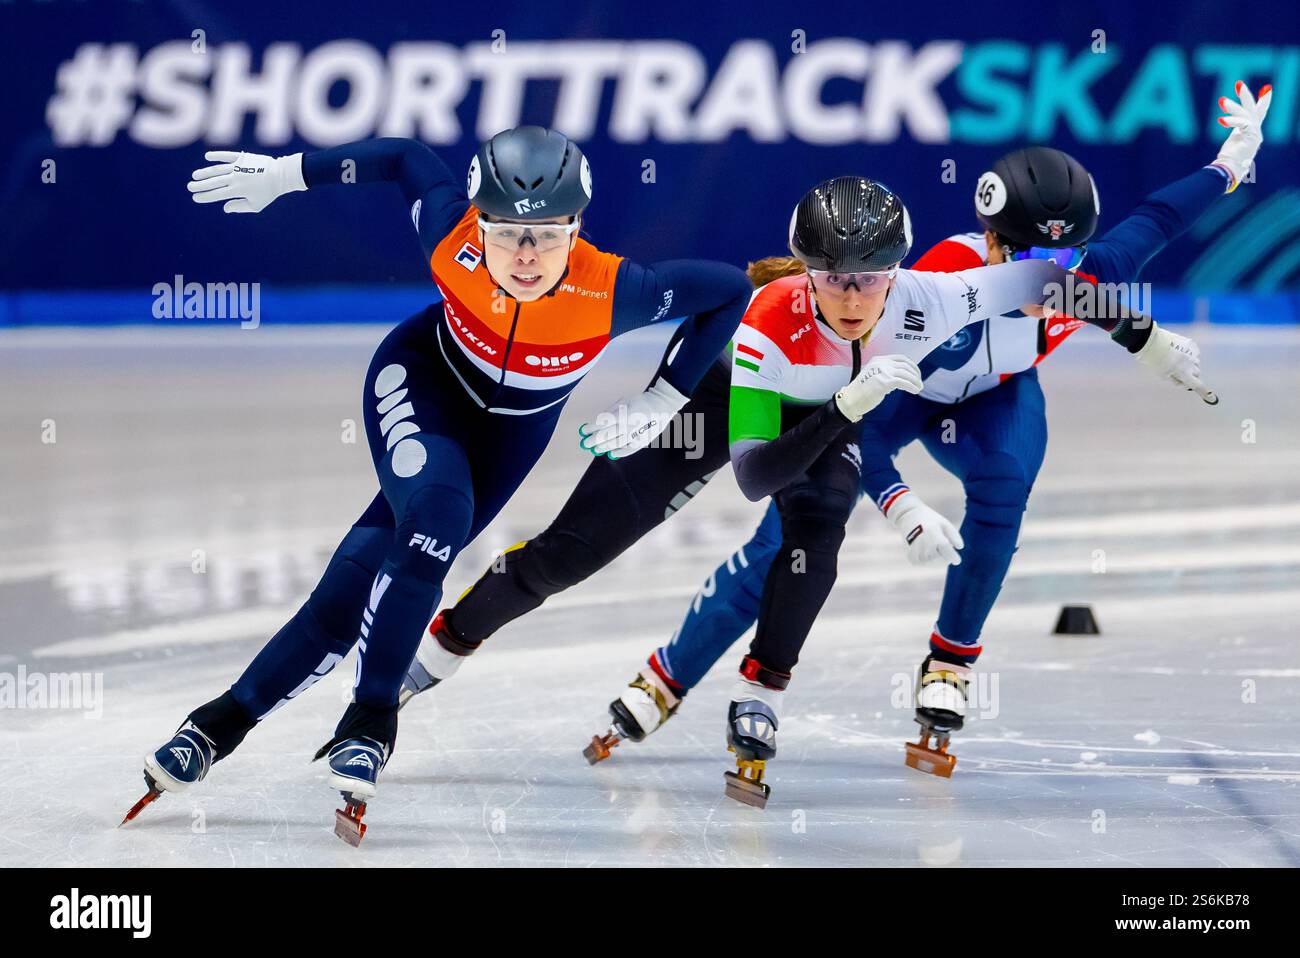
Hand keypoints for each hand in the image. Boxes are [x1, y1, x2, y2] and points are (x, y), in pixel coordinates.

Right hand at [188, 151, 306, 212]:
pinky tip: (207, 157)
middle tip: (189, 187)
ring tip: (195, 175)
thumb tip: (224, 208)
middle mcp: (236, 178)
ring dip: (205, 172)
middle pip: (214, 182)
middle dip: (201, 185)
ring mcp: (238, 166)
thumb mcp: (256, 205)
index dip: (205, 196)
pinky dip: (217, 155)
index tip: (195, 197)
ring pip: (217, 169)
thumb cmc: (269, 192)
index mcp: (239, 190)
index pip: (217, 194)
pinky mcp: (242, 157)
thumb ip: (239, 207)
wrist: (281, 175)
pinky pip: (227, 155)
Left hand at [579, 378, 687, 458]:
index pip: (603, 423)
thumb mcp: (624, 401)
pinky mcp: (643, 441)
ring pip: (616, 443)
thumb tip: (597, 423)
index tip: (583, 430)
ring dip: (603, 446)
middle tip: (584, 443)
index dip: (591, 428)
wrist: (662, 405)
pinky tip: (611, 454)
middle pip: (607, 435)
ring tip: (595, 448)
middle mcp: (629, 425)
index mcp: (623, 413)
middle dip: (593, 440)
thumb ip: (610, 411)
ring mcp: (636, 435)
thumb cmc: (640, 401)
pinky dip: (619, 452)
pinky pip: (629, 450)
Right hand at [834, 355, 922, 421]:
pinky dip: (911, 386)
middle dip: (915, 374)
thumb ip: (885, 373)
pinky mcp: (885, 382)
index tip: (916, 373)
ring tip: (919, 387)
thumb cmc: (861, 391)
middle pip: (905, 365)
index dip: (911, 365)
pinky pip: (903, 382)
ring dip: (915, 381)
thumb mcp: (873, 375)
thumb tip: (901, 377)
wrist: (851, 399)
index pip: (900, 358)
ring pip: (906, 374)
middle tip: (919, 382)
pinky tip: (914, 390)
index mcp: (878, 360)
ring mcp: (883, 372)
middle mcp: (881, 363)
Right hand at [885, 491, 962, 565]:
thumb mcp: (944, 524)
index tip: (957, 560)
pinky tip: (927, 553)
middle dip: (946, 559)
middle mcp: (925, 545)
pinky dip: (926, 561)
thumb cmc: (930, 520)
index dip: (954, 558)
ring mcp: (917, 551)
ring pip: (931, 564)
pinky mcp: (910, 555)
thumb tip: (960, 548)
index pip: (948, 553)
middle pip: (940, 561)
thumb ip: (954, 536)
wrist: (909, 516)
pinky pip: (922, 564)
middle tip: (947, 555)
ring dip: (937, 561)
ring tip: (936, 551)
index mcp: (935, 536)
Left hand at [1135, 324, 1217, 404]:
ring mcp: (1193, 353)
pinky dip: (1189, 355)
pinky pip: (1194, 353)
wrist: (1153, 342)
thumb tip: (1186, 383)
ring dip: (1190, 364)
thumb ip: (1177, 381)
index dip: (1204, 392)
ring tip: (1176, 360)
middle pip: (1196, 373)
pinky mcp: (1192, 345)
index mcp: (1184, 373)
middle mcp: (1191, 363)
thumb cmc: (1156, 361)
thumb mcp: (1164, 375)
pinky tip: (1178, 352)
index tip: (1212, 399)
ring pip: (1196, 363)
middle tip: (1178, 373)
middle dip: (1190, 375)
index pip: (1197, 385)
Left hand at [1213, 81, 1271, 190]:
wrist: (1230, 172)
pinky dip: (1231, 120)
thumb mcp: (1234, 140)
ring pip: (1245, 115)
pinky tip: (1221, 120)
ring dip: (1233, 106)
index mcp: (1252, 132)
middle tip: (1238, 83)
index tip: (1267, 89)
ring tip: (1222, 100)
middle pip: (1253, 110)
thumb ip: (1237, 130)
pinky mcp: (1251, 137)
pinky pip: (1242, 123)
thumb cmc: (1228, 160)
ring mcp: (1255, 135)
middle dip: (1246, 96)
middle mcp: (1256, 132)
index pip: (1258, 113)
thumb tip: (1228, 120)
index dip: (1262, 101)